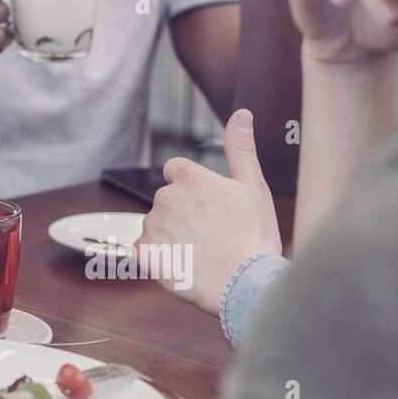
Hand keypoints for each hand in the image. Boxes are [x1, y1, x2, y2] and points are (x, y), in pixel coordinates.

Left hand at [134, 109, 280, 315]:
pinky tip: (184, 264)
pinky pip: (145, 250)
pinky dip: (160, 257)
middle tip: (211, 234)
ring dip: (172, 235)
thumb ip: (241, 148)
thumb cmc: (253, 237)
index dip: (192, 189)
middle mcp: (164, 197)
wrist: (244, 284)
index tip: (209, 207)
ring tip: (201, 251)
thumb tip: (241, 114)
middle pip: (167, 200)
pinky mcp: (143, 253)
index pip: (176, 172)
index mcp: (188, 178)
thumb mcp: (254, 187)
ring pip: (157, 225)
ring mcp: (151, 226)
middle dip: (183, 213)